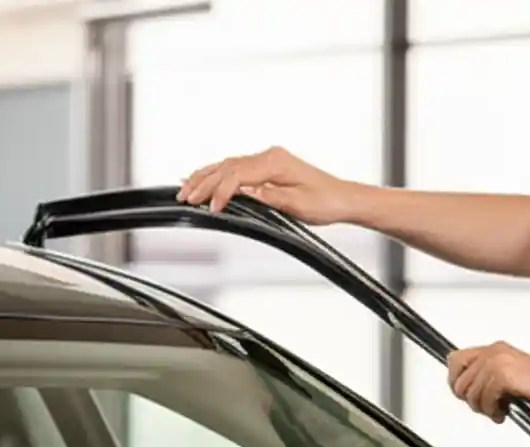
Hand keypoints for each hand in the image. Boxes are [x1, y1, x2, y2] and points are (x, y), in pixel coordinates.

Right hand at [176, 145, 362, 223]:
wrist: (345, 199)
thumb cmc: (326, 202)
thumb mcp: (296, 205)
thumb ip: (267, 197)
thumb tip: (243, 194)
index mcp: (276, 162)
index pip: (237, 174)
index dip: (221, 192)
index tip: (211, 208)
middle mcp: (270, 156)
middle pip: (227, 166)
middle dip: (203, 182)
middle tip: (184, 197)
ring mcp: (269, 160)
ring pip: (228, 165)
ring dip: (206, 177)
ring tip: (185, 189)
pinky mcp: (269, 167)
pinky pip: (237, 168)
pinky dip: (218, 174)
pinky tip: (204, 178)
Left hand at [447, 342, 529, 422]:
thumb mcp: (513, 378)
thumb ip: (490, 378)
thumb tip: (467, 389)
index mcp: (497, 349)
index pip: (456, 359)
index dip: (456, 381)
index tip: (466, 396)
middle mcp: (496, 352)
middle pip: (458, 379)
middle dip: (469, 399)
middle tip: (487, 407)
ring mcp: (499, 362)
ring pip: (469, 392)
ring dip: (483, 408)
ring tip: (500, 411)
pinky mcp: (505, 376)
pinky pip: (483, 400)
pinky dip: (493, 412)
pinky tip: (506, 412)